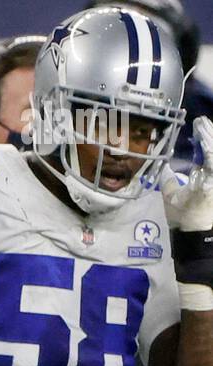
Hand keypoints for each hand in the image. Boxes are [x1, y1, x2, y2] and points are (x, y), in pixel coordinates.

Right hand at [160, 117, 212, 231]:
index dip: (204, 134)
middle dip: (209, 133)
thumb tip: (166, 165)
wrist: (196, 234)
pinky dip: (209, 154)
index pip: (210, 150)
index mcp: (208, 177)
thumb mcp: (171, 197)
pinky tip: (205, 149)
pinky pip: (212, 163)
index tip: (198, 123)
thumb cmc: (183, 216)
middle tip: (201, 122)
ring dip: (210, 142)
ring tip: (204, 131)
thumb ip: (168, 179)